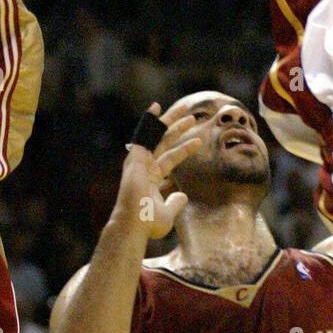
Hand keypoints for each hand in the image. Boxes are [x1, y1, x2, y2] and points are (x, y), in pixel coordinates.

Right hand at [111, 104, 201, 239]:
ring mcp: (139, 161)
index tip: (198, 141)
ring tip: (185, 111)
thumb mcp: (168, 213)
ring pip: (157, 135)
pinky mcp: (134, 157)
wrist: (134, 225)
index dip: (185, 149)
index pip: (172, 159)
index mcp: (151, 178)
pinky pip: (143, 134)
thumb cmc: (148, 223)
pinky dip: (149, 121)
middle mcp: (145, 167)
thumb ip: (175, 202)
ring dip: (170, 122)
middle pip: (164, 142)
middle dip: (178, 129)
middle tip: (192, 118)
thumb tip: (183, 195)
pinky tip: (156, 108)